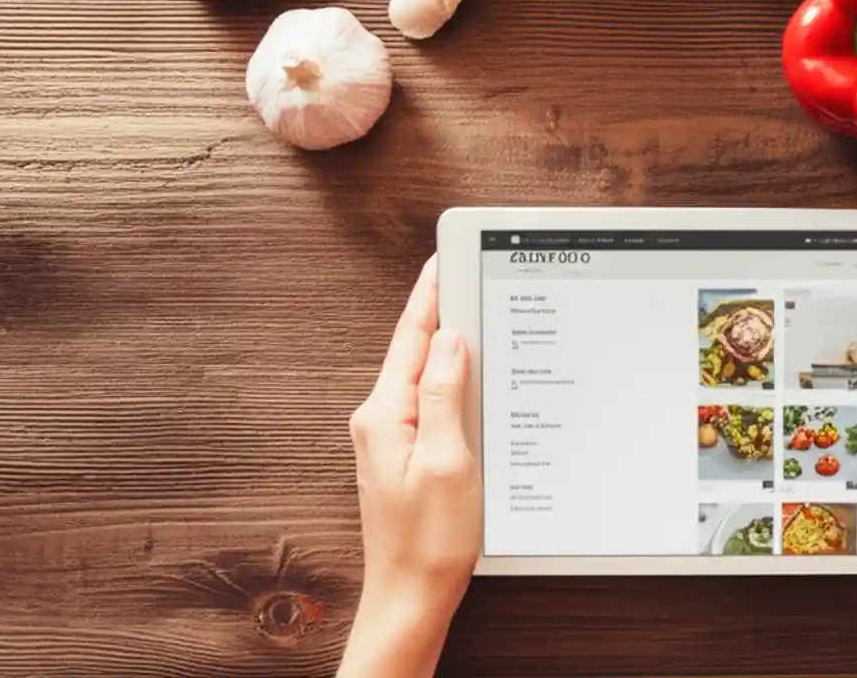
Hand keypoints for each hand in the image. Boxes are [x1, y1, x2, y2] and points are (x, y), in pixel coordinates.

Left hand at [348, 256, 480, 613]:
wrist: (410, 596)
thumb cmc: (429, 541)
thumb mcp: (446, 461)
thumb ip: (443, 395)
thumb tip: (449, 340)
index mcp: (384, 413)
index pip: (412, 336)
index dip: (432, 295)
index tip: (447, 259)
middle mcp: (380, 419)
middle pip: (416, 349)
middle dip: (444, 311)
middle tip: (472, 275)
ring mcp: (390, 438)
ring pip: (425, 376)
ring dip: (450, 346)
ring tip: (477, 313)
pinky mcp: (405, 455)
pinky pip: (430, 403)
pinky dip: (453, 382)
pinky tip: (474, 378)